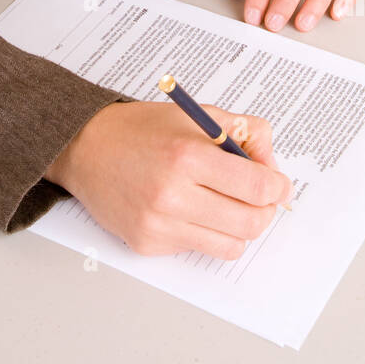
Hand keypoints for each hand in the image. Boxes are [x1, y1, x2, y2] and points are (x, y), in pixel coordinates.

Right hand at [45, 101, 293, 258]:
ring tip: (226, 204)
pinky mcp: (147, 245)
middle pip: (250, 223)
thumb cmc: (142, 129)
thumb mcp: (197, 114)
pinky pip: (198, 249)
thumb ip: (243, 131)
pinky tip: (188, 209)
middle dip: (264, 211)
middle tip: (259, 198)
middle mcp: (172, 195)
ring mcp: (158, 225)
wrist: (85, 149)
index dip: (278, 187)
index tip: (279, 184)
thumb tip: (272, 167)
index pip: (257, 186)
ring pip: (229, 246)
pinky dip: (204, 232)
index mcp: (187, 155)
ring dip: (238, 227)